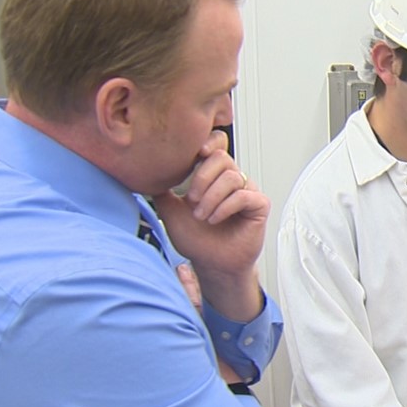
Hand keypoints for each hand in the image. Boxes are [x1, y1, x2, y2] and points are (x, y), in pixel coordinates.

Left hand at [152, 130, 268, 278]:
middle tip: (192, 200)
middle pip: (221, 157)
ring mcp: (248, 191)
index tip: (195, 153)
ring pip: (232, 177)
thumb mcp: (170, 209)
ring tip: (202, 215)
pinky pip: (244, 196)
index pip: (216, 143)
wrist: (211, 264)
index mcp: (213, 175)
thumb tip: (147, 170)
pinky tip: (215, 219)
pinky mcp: (259, 206)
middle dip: (202, 178)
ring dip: (211, 198)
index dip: (208, 142)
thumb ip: (162, 188)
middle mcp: (232, 180)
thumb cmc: (197, 239)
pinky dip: (225, 207)